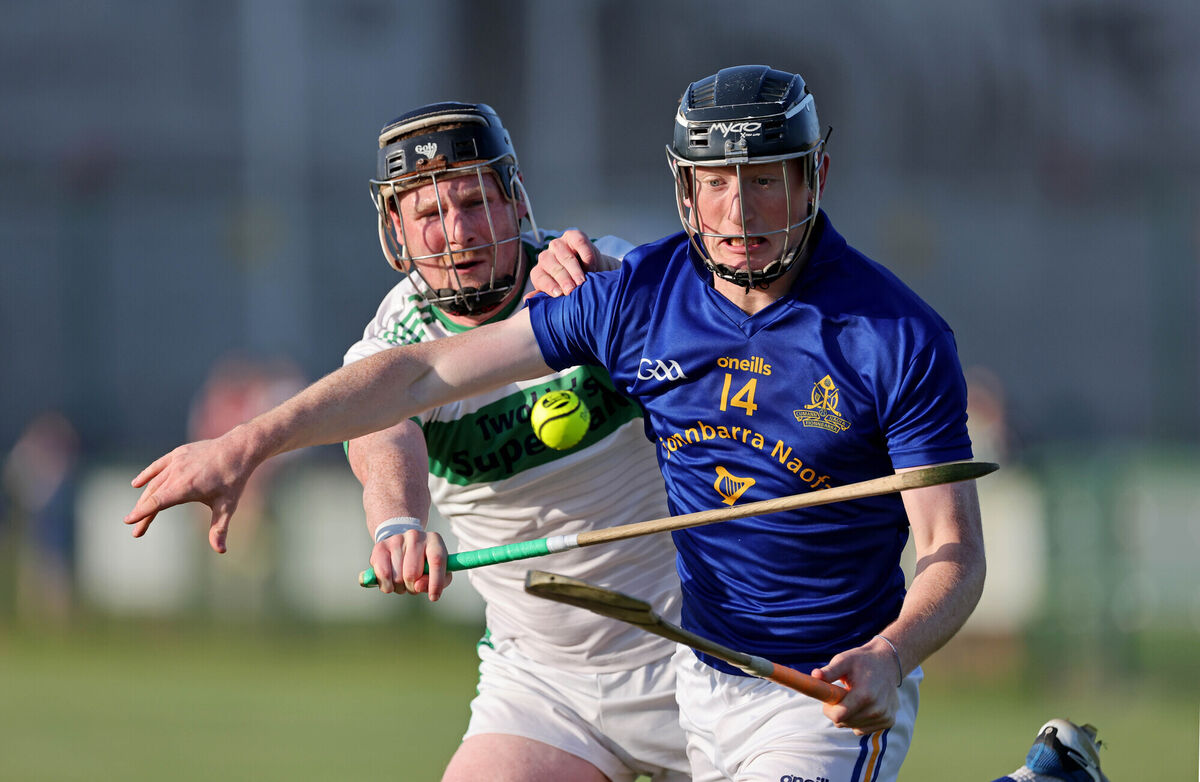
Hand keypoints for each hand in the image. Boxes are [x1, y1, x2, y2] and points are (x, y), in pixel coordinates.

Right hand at [123, 427, 261, 553]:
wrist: (239, 448)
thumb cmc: (234, 479)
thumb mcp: (227, 506)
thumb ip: (219, 529)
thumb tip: (221, 551)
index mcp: (185, 487)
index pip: (156, 503)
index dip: (141, 513)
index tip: (128, 521)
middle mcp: (176, 473)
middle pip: (153, 496)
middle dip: (143, 514)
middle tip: (138, 531)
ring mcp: (176, 461)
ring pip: (155, 482)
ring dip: (145, 498)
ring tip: (139, 513)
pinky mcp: (179, 453)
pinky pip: (158, 465)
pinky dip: (147, 474)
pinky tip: (137, 484)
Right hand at [369, 528, 451, 600]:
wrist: (403, 546)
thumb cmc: (424, 563)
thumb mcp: (438, 572)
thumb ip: (438, 582)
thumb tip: (418, 586)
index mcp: (434, 540)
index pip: (436, 560)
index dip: (435, 581)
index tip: (433, 597)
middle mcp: (415, 536)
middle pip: (412, 573)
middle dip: (413, 587)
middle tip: (413, 585)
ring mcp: (396, 539)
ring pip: (397, 577)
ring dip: (400, 587)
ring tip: (403, 580)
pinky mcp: (380, 547)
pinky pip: (383, 574)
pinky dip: (387, 586)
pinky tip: (390, 582)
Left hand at [529, 230, 614, 296]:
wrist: (592, 272)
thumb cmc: (573, 286)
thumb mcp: (560, 294)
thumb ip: (545, 297)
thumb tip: (528, 300)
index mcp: (539, 272)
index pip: (539, 277)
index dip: (548, 286)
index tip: (558, 295)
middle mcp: (546, 256)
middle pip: (551, 266)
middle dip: (562, 279)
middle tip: (571, 290)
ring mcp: (559, 245)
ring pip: (564, 255)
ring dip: (573, 269)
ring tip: (582, 281)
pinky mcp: (573, 236)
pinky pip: (579, 243)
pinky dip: (586, 256)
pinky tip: (591, 268)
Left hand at [810, 637, 901, 734]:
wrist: (887, 662)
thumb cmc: (861, 660)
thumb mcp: (844, 660)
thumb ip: (829, 671)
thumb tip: (814, 675)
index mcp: (865, 695)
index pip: (839, 716)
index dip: (828, 710)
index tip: (828, 699)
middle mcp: (877, 709)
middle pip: (845, 723)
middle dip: (837, 712)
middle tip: (841, 696)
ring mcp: (884, 717)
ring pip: (854, 727)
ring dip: (849, 717)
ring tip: (853, 698)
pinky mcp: (889, 721)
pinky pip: (864, 729)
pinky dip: (859, 720)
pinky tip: (863, 705)